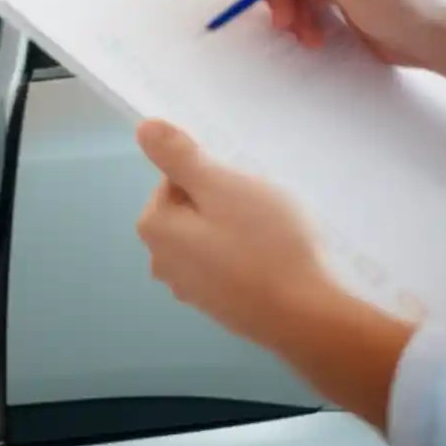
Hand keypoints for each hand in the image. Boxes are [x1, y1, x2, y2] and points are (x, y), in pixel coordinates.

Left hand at [134, 119, 337, 349]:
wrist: (303, 316)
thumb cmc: (263, 244)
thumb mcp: (222, 187)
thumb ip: (179, 157)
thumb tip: (143, 128)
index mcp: (154, 227)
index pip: (176, 178)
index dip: (214, 177)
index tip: (242, 191)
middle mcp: (160, 260)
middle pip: (190, 209)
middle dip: (224, 203)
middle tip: (259, 213)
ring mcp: (187, 288)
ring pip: (209, 236)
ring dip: (236, 230)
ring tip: (269, 238)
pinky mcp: (215, 306)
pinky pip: (224, 264)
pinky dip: (244, 257)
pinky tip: (271, 262)